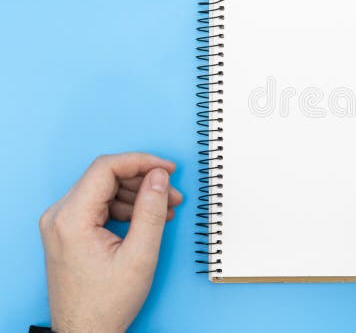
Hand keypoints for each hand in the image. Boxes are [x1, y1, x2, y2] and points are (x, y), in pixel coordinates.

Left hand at [38, 153, 182, 332]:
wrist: (85, 332)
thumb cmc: (106, 303)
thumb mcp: (140, 255)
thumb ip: (151, 210)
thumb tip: (159, 176)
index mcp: (71, 218)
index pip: (106, 168)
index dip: (141, 162)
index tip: (168, 169)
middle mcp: (59, 216)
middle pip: (105, 177)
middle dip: (143, 181)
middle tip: (173, 194)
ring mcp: (61, 223)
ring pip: (103, 190)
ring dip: (136, 194)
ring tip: (165, 209)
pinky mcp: (67, 231)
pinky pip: (98, 205)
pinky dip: (124, 207)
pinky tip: (146, 219)